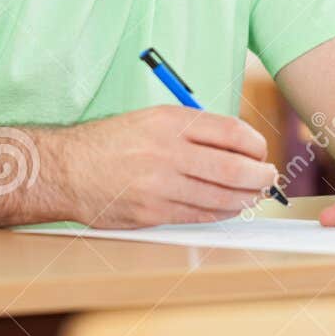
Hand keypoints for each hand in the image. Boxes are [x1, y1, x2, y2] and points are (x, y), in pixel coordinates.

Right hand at [55, 106, 279, 228]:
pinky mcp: (153, 213)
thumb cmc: (111, 143)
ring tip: (252, 195)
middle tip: (267, 178)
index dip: (256, 145)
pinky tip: (229, 208)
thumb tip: (239, 147)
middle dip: (261, 176)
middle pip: (235, 168)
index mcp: (169, 122)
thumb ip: (193, 130)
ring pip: (222, 197)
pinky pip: (201, 216)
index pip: (232, 132)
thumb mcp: (151, 119)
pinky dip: (222, 213)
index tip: (261, 152)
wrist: (66, 169)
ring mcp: (160, 185)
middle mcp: (167, 152)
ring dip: (246, 198)